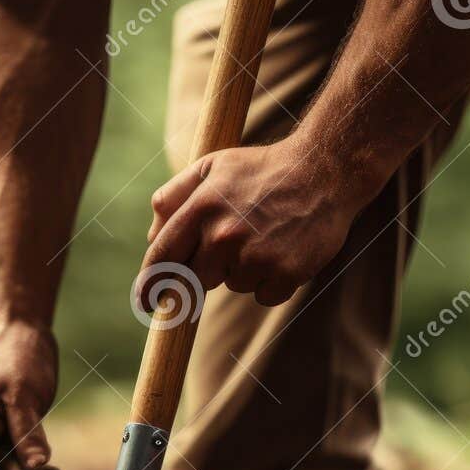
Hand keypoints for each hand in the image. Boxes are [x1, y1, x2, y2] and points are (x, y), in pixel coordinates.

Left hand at [139, 139, 370, 308]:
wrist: (326, 170)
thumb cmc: (262, 170)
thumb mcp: (212, 166)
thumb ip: (174, 197)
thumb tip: (151, 238)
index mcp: (201, 207)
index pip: (162, 257)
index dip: (148, 285)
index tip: (144, 303)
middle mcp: (224, 235)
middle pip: (196, 280)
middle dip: (209, 267)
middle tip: (236, 239)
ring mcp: (255, 257)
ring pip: (233, 286)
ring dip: (244, 271)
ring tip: (266, 236)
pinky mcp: (285, 273)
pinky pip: (264, 296)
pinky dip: (272, 281)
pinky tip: (284, 250)